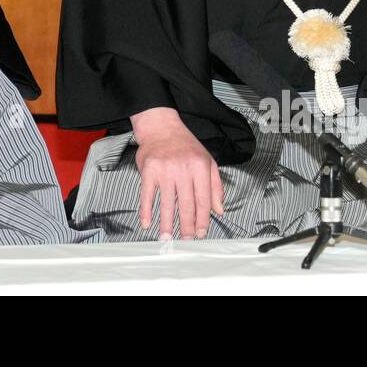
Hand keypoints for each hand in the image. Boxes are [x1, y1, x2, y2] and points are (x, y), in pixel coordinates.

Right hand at [131, 107, 223, 239]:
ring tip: (167, 238)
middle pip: (186, 205)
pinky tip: (147, 223)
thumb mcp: (207, 161)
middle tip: (186, 240)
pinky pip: (147, 195)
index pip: (204, 200)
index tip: (201, 232)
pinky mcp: (149, 170)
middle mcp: (183, 169)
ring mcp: (165, 170)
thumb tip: (219, 210)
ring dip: (167, 224)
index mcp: (200, 167)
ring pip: (167, 203)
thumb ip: (215, 186)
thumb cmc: (185, 145)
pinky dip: (146, 211)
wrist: (161, 126)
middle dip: (187, 226)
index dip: (203, 219)